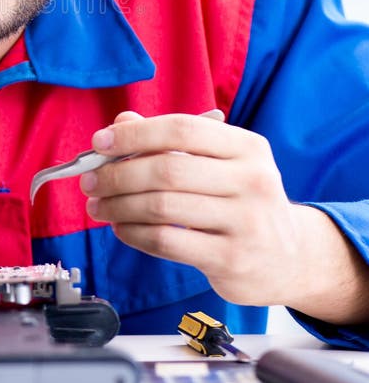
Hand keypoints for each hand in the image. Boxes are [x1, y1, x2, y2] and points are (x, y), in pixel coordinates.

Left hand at [79, 111, 308, 307]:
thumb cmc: (242, 200)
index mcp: (246, 147)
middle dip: (117, 174)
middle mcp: (252, 180)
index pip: (181, 128)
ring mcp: (246, 222)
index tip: (100, 143)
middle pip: (167, 170)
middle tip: (90, 181)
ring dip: (118, 206)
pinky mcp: (232, 259)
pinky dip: (134, 233)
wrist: (291, 257)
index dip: (135, 134)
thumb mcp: (218, 163)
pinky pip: (167, 242)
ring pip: (162, 207)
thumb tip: (121, 123)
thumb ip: (170, 141)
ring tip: (98, 207)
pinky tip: (121, 228)